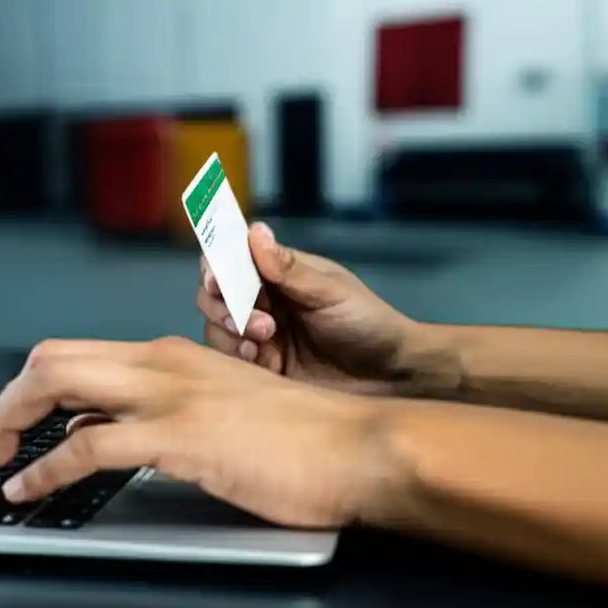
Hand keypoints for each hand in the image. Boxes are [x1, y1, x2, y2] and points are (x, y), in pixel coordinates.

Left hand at [0, 337, 392, 527]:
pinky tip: (28, 491)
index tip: (5, 429)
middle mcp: (159, 364)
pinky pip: (85, 446)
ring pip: (53, 386)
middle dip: (1, 406)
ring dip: (6, 431)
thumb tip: (96, 429)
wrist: (360, 447)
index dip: (25, 392)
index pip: (72, 356)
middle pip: (48, 360)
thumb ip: (156, 414)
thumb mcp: (215, 412)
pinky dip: (44, 471)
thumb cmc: (301, 440)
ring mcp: (168, 395)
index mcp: (167, 356)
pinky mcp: (180, 435)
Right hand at [197, 222, 419, 394]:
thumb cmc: (370, 324)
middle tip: (247, 315)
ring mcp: (261, 336)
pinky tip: (256, 356)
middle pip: (215, 293)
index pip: (233, 259)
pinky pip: (229, 359)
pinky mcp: (262, 368)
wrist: (392, 376)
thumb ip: (288, 269)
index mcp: (281, 275)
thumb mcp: (331, 292)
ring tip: (263, 337)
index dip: (217, 264)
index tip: (217, 277)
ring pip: (217, 326)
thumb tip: (254, 231)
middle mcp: (265, 302)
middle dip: (221, 302)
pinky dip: (234, 355)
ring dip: (230, 328)